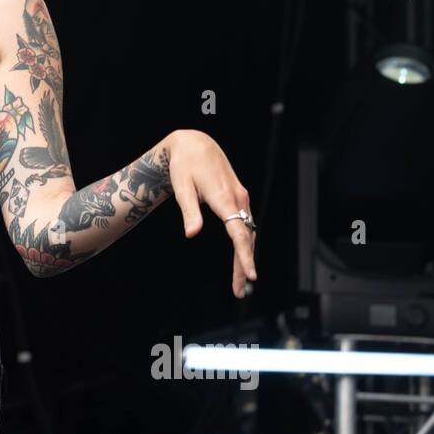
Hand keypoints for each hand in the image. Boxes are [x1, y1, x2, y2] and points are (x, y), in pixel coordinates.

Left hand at [164, 129, 257, 297]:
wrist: (195, 143)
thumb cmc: (186, 165)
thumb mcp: (183, 188)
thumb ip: (189, 212)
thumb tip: (192, 234)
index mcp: (225, 198)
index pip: (239, 233)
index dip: (244, 256)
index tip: (250, 275)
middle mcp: (238, 198)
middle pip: (247, 238)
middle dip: (244, 265)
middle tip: (238, 290)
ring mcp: (241, 197)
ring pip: (248, 232)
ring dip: (245, 256)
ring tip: (239, 281)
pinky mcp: (238, 197)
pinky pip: (245, 224)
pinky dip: (245, 243)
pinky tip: (241, 256)